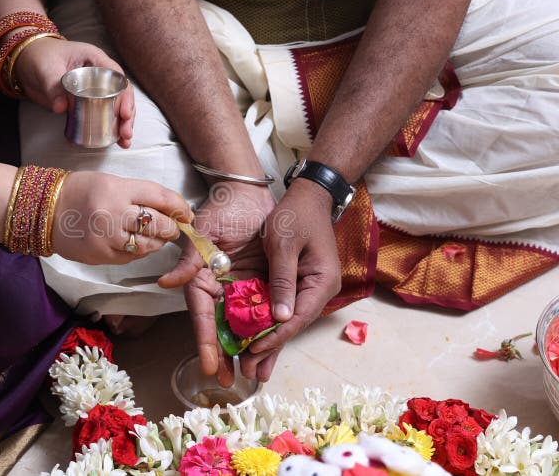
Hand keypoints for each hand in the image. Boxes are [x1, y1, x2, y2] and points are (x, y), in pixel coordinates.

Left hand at [15, 38, 135, 147]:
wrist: (24, 64)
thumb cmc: (38, 57)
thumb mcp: (45, 68)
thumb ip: (53, 86)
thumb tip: (61, 108)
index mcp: (95, 60)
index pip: (117, 78)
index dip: (125, 95)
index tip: (124, 113)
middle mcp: (99, 75)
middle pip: (121, 95)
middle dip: (127, 116)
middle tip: (125, 133)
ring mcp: (93, 90)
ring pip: (114, 108)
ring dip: (120, 125)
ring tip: (124, 142)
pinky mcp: (85, 103)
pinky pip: (98, 116)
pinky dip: (105, 129)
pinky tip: (110, 142)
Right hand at [51, 171, 192, 263]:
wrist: (45, 211)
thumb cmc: (79, 192)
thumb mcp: (110, 182)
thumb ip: (138, 194)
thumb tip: (169, 208)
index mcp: (117, 189)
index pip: (160, 197)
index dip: (179, 206)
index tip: (185, 212)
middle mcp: (113, 213)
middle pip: (158, 224)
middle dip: (172, 227)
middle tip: (174, 227)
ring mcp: (107, 237)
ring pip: (148, 244)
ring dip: (158, 242)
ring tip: (158, 237)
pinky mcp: (102, 255)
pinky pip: (131, 256)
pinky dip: (140, 251)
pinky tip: (137, 244)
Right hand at [158, 181, 274, 384]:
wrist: (251, 194)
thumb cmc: (222, 210)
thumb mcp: (202, 232)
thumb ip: (189, 260)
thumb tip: (166, 282)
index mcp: (201, 279)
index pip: (202, 315)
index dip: (205, 341)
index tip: (209, 365)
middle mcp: (220, 289)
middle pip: (221, 327)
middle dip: (225, 355)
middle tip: (229, 381)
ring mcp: (242, 289)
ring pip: (244, 325)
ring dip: (248, 350)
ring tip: (253, 374)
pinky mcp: (263, 285)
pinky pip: (265, 312)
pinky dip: (268, 331)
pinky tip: (271, 351)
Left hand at [244, 179, 341, 379]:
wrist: (307, 197)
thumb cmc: (294, 215)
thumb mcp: (284, 245)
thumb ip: (282, 280)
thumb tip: (281, 317)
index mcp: (321, 282)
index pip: (297, 318)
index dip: (274, 337)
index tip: (252, 352)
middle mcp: (319, 290)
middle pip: (292, 325)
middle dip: (270, 348)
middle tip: (249, 373)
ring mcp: (310, 288)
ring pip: (286, 321)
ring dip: (268, 342)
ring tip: (251, 368)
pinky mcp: (298, 284)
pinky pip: (282, 308)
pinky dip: (268, 324)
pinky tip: (254, 341)